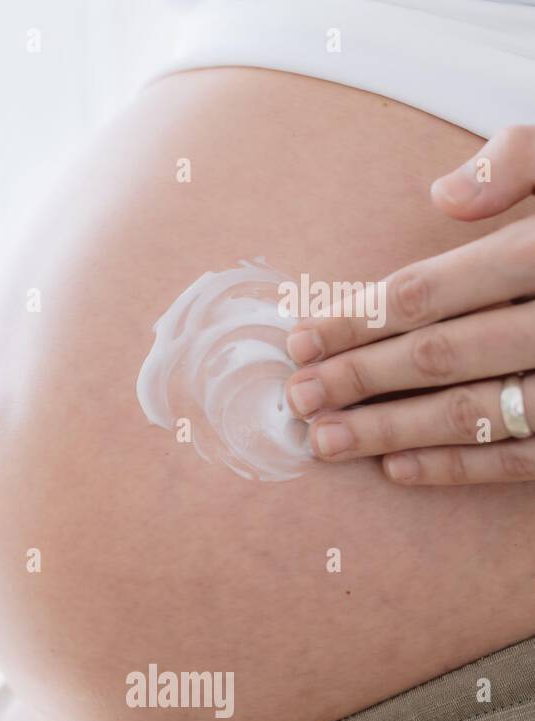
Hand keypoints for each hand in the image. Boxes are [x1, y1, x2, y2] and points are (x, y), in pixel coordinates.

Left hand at [283, 124, 534, 484]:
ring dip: (392, 431)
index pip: (431, 292)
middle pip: (442, 356)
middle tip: (295, 397)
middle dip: (359, 378)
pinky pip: (523, 457)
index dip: (356, 318)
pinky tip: (398, 469)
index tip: (298, 338)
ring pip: (475, 412)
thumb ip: (522, 164)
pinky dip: (460, 467)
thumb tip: (441, 198)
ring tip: (325, 441)